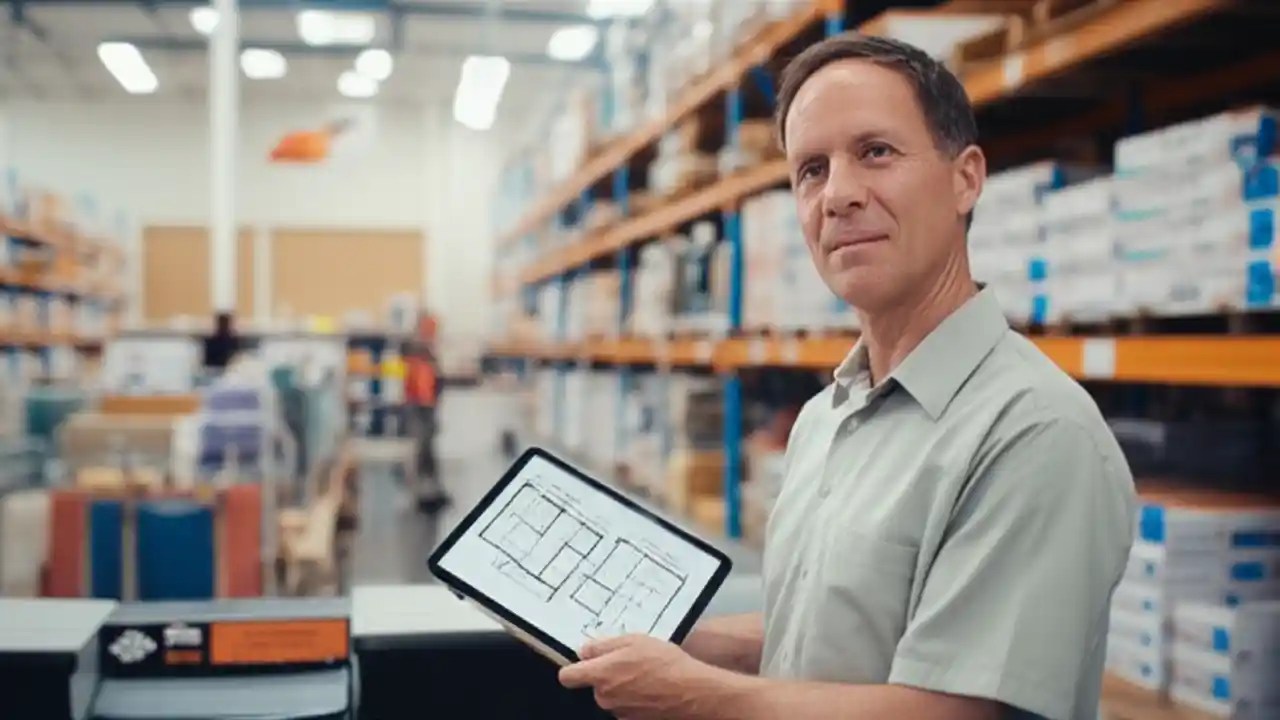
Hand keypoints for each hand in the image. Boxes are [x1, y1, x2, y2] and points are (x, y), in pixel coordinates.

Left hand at [559, 634, 722, 719]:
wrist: (691, 692)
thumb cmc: (664, 664)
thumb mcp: (633, 641)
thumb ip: (603, 646)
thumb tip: (584, 651)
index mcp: (600, 675)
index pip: (568, 677)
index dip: (574, 669)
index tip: (584, 663)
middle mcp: (604, 697)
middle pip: (595, 685)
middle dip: (607, 675)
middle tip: (630, 662)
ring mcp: (619, 712)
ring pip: (612, 696)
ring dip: (623, 686)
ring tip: (646, 674)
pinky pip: (627, 706)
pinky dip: (635, 698)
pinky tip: (652, 688)